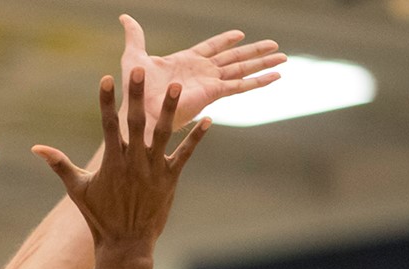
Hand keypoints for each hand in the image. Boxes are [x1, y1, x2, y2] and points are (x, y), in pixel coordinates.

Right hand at [31, 70, 208, 247]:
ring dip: (170, 109)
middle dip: (137, 95)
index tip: (106, 78)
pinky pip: (186, 154)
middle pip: (135, 122)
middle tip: (140, 70)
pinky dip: (197, 137)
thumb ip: (60, 164)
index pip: (108, 124)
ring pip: (164, 133)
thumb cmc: (99, 217)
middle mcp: (133, 162)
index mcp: (112, 161)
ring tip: (177, 86)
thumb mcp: (77, 189)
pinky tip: (209, 119)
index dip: (107, 101)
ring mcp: (153, 169)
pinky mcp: (170, 178)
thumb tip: (36, 148)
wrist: (125, 244)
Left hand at [119, 15, 284, 137]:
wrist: (137, 110)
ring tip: (283, 58)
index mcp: (186, 61)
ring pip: (242, 69)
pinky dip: (259, 81)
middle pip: (234, 58)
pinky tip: (276, 76)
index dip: (225, 40)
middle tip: (275, 46)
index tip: (239, 34)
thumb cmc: (133, 88)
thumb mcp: (134, 55)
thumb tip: (125, 18)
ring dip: (262, 63)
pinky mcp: (214, 92)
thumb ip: (135, 36)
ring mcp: (210, 82)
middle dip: (254, 52)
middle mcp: (201, 72)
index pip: (211, 48)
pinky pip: (240, 85)